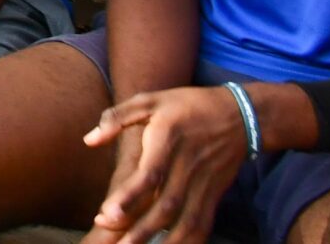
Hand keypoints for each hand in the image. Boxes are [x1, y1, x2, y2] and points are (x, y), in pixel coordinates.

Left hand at [80, 86, 247, 243]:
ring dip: (165, 241)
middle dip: (141, 229)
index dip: (128, 198)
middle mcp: (188, 167)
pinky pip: (204, 223)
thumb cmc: (187, 105)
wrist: (240, 115)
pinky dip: (191, 240)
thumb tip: (88, 140)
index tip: (106, 215)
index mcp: (168, 141)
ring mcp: (204, 184)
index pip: (149, 175)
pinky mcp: (215, 194)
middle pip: (165, 205)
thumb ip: (117, 117)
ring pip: (186, 220)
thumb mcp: (150, 100)